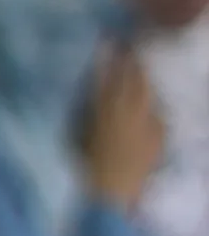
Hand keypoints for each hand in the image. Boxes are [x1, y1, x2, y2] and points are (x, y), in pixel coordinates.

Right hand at [86, 47, 165, 211]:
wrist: (112, 193)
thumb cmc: (86, 166)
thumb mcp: (77, 135)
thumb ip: (86, 113)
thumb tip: (90, 97)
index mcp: (105, 111)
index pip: (107, 76)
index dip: (108, 58)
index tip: (109, 42)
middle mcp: (129, 112)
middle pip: (135, 79)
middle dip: (134, 62)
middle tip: (132, 47)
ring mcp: (147, 123)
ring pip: (148, 94)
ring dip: (144, 80)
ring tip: (141, 70)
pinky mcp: (158, 136)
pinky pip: (156, 115)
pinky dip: (151, 107)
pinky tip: (149, 107)